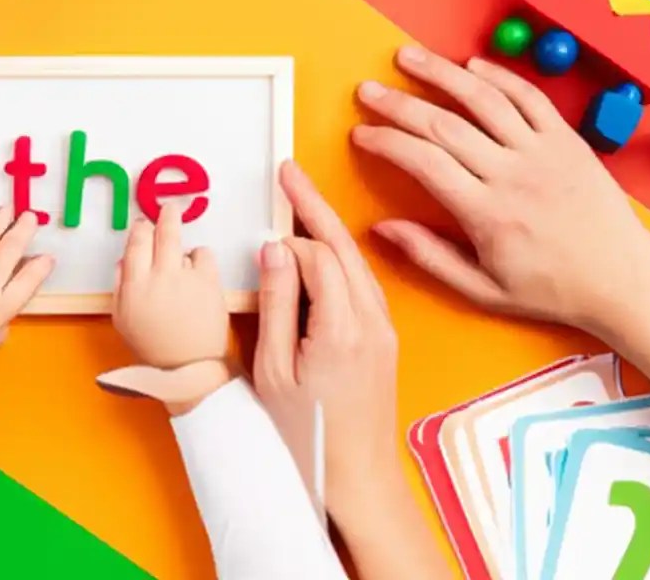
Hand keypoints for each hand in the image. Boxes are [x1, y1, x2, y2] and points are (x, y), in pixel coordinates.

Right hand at [112, 203, 229, 390]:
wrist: (189, 368)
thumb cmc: (154, 347)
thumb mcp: (122, 319)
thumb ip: (120, 286)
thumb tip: (125, 260)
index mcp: (134, 286)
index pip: (136, 242)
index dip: (140, 229)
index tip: (144, 226)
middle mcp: (159, 277)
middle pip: (162, 232)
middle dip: (166, 216)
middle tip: (169, 209)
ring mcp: (186, 278)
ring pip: (184, 245)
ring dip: (183, 252)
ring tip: (183, 271)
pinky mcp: (209, 282)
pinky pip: (205, 254)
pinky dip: (201, 260)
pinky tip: (198, 276)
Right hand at [254, 161, 399, 521]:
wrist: (357, 476)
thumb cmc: (309, 432)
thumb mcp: (274, 370)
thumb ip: (275, 304)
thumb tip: (276, 251)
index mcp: (341, 327)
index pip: (317, 257)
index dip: (289, 242)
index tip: (264, 233)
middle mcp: (372, 320)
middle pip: (343, 246)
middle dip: (315, 207)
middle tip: (290, 174)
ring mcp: (384, 328)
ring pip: (357, 262)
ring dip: (330, 230)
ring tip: (305, 201)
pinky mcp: (386, 338)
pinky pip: (363, 283)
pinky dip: (341, 259)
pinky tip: (324, 252)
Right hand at [352, 46, 649, 337]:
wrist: (622, 278)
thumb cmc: (550, 289)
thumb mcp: (483, 291)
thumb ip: (429, 257)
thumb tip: (380, 228)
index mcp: (488, 215)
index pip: (424, 164)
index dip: (387, 143)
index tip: (360, 134)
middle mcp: (513, 175)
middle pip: (445, 125)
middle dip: (399, 104)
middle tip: (367, 91)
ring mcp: (543, 152)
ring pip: (484, 100)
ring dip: (442, 74)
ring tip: (408, 56)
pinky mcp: (568, 140)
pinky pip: (529, 98)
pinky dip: (499, 76)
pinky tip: (471, 65)